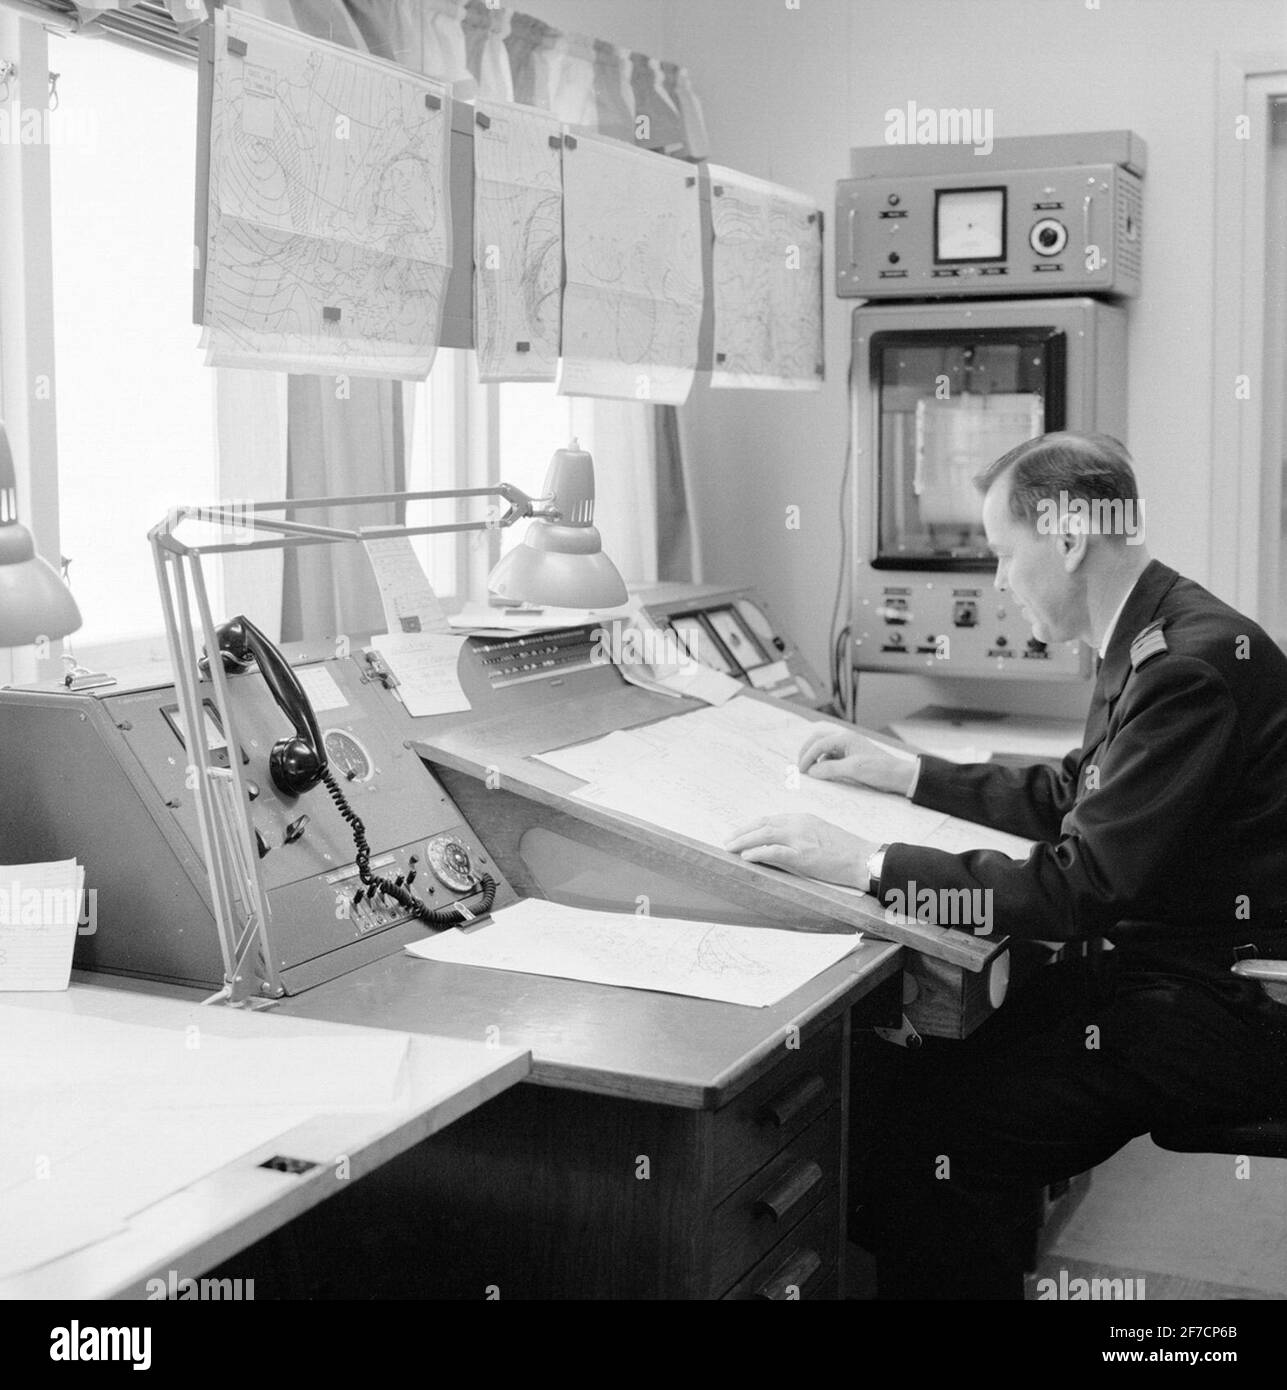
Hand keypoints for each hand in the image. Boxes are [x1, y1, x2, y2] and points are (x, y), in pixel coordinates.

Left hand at [726, 814, 876, 889]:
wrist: (864, 858)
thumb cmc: (846, 850)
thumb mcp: (821, 833)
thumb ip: (801, 834)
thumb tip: (781, 843)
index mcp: (803, 818)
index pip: (770, 819)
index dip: (752, 826)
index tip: (739, 833)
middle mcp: (799, 825)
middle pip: (763, 824)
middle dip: (742, 832)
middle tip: (728, 841)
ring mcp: (801, 840)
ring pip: (764, 835)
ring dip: (744, 842)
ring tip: (730, 849)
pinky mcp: (804, 856)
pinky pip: (774, 852)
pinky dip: (758, 853)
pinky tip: (746, 857)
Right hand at [798, 727, 918, 796]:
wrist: (899, 776)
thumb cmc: (879, 770)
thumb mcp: (853, 770)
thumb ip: (830, 769)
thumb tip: (811, 772)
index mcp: (845, 738)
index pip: (819, 743)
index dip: (807, 757)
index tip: (801, 771)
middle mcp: (845, 739)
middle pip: (818, 739)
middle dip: (806, 751)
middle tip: (799, 766)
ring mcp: (848, 747)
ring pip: (824, 748)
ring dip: (814, 757)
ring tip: (809, 771)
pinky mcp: (850, 756)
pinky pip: (831, 756)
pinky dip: (823, 762)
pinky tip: (822, 772)